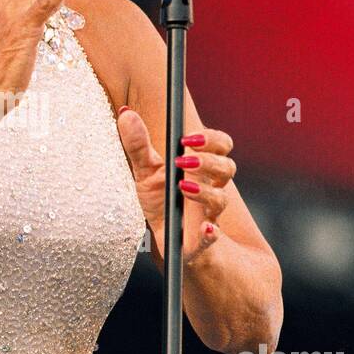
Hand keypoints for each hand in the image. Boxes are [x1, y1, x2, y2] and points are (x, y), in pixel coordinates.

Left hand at [116, 110, 235, 261]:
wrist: (166, 239)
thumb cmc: (161, 200)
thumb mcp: (145, 171)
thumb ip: (137, 144)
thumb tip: (126, 114)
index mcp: (201, 166)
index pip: (220, 144)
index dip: (210, 139)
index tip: (187, 139)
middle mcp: (211, 187)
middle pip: (227, 167)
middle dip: (209, 161)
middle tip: (183, 160)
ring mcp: (208, 213)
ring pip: (221, 199)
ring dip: (205, 191)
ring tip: (182, 186)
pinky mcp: (202, 239)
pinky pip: (214, 237)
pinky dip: (211, 234)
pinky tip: (207, 229)